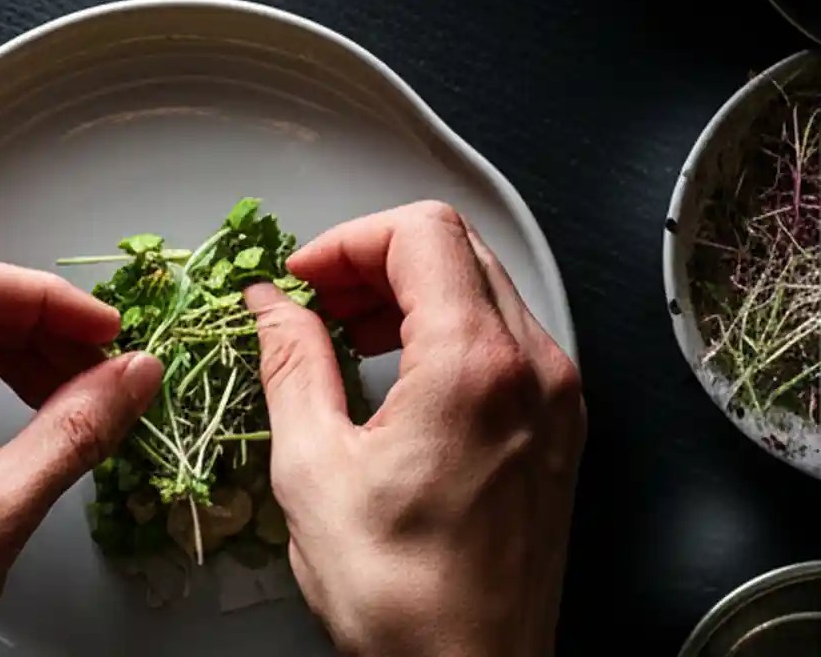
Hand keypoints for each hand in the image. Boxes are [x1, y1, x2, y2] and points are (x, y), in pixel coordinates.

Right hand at [245, 202, 584, 656]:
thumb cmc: (401, 595)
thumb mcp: (314, 469)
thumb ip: (292, 366)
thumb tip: (273, 308)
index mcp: (473, 365)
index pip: (419, 233)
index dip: (347, 241)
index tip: (302, 280)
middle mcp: (533, 367)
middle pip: (455, 250)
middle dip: (374, 261)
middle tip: (315, 303)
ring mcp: (554, 397)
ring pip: (482, 289)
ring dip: (408, 293)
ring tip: (348, 335)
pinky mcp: (556, 427)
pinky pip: (503, 339)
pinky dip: (444, 332)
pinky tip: (397, 373)